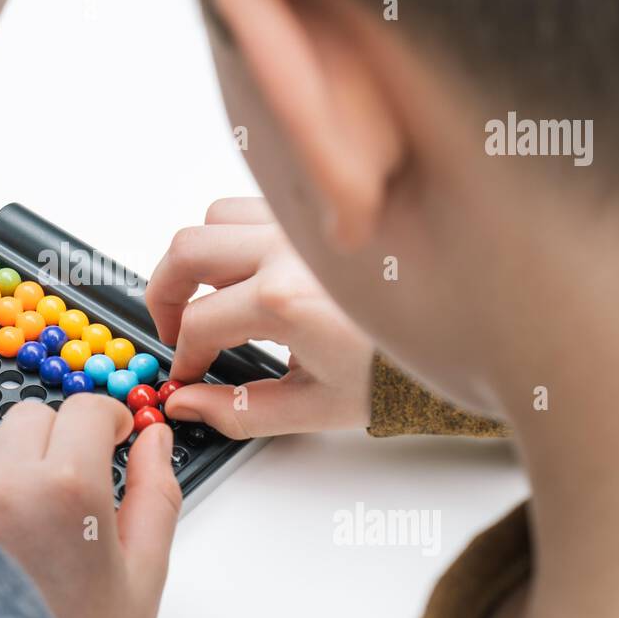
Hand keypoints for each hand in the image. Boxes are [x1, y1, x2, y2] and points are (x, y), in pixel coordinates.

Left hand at [0, 395, 180, 617]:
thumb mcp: (144, 576)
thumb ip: (156, 494)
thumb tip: (154, 439)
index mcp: (66, 490)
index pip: (84, 409)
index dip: (105, 420)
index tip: (108, 436)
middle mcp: (2, 487)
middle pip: (29, 415)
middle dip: (56, 438)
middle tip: (68, 482)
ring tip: (18, 502)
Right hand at [145, 197, 373, 437]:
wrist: (455, 337)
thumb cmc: (397, 370)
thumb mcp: (315, 406)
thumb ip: (240, 409)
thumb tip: (189, 404)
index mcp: (285, 300)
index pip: (198, 322)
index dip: (182, 356)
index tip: (188, 374)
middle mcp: (288, 250)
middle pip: (187, 251)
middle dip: (163, 292)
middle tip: (172, 328)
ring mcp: (303, 226)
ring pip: (216, 220)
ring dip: (200, 259)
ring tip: (209, 297)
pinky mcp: (318, 218)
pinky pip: (254, 208)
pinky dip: (237, 237)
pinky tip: (250, 274)